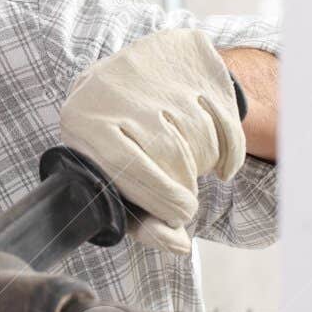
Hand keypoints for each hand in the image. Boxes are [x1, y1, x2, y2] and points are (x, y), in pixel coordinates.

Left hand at [60, 29, 244, 253]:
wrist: (135, 71)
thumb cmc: (120, 145)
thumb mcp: (116, 180)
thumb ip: (142, 221)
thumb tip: (179, 245)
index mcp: (80, 121)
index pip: (124, 167)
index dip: (160, 199)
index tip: (181, 215)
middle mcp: (112, 90)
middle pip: (168, 154)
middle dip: (184, 188)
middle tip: (185, 200)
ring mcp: (154, 74)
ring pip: (197, 138)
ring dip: (204, 167)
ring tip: (189, 168)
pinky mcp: (191, 66)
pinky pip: (223, 123)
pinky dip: (230, 152)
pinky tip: (219, 162)